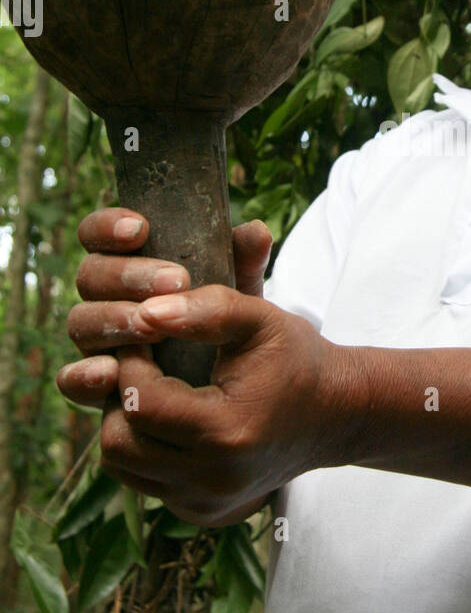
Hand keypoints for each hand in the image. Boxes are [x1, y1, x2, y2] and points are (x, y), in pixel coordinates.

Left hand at [57, 209, 351, 524]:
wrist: (336, 414)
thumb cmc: (296, 360)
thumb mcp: (260, 319)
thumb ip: (207, 309)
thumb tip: (146, 311)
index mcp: (226, 431)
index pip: (140, 401)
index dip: (130, 363)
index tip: (143, 336)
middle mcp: (213, 479)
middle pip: (119, 443)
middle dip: (120, 399)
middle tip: (141, 366)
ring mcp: (207, 503)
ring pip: (123, 468)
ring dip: (128, 426)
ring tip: (154, 391)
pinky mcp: (204, 513)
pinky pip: (146, 484)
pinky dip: (146, 452)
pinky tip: (172, 422)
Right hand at [61, 207, 272, 393]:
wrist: (232, 383)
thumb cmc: (225, 322)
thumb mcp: (237, 291)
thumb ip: (241, 263)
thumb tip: (256, 233)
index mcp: (126, 262)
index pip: (97, 235)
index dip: (108, 226)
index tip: (140, 228)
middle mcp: (104, 299)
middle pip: (90, 277)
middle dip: (128, 275)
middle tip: (174, 281)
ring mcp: (97, 341)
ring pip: (81, 322)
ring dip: (113, 320)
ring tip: (151, 326)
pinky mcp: (96, 385)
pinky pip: (71, 380)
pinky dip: (85, 375)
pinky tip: (111, 373)